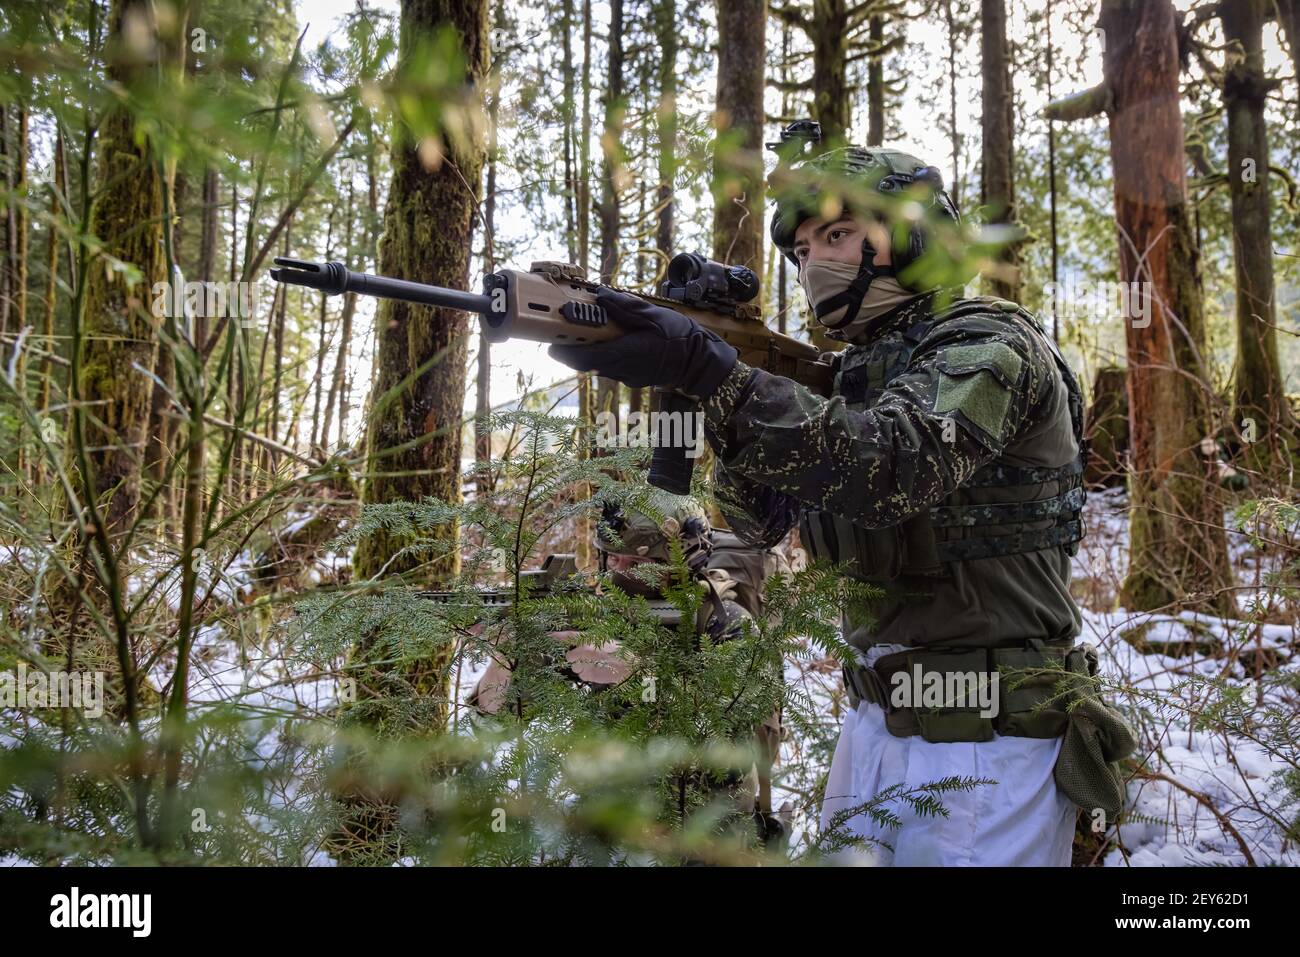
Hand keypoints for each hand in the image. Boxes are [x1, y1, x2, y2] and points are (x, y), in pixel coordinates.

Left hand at [548, 287, 737, 398]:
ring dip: (586, 353)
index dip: (564, 352)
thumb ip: (625, 306)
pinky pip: (610, 368)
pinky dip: (602, 355)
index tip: (551, 344)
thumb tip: (601, 295)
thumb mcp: (653, 315)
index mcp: (624, 353)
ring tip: (580, 335)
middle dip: (571, 351)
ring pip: (597, 366)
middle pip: (586, 363)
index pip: (584, 357)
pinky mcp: (633, 378)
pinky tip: (605, 342)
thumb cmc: (679, 338)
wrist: (699, 362)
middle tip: (560, 336)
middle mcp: (621, 369)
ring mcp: (627, 377)